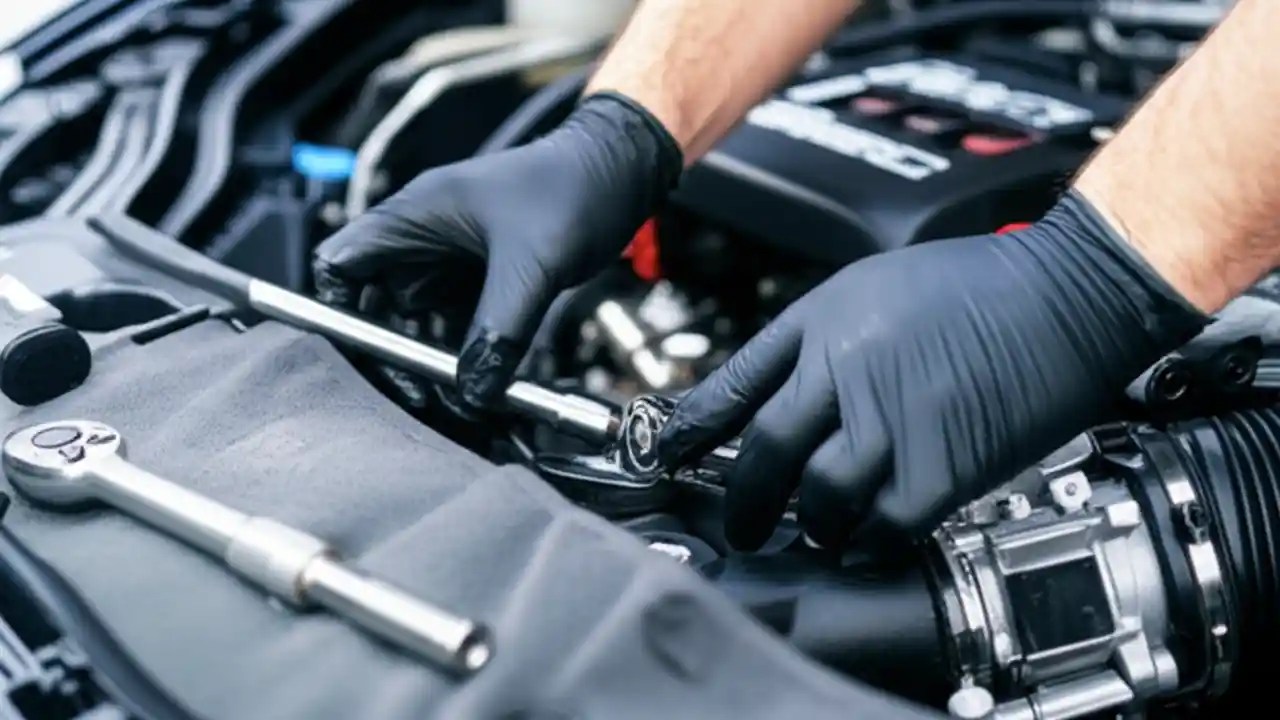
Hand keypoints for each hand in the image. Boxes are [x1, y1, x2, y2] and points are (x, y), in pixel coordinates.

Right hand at [312, 92, 681, 413]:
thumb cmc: (573, 188)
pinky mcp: (484, 279)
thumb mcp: (534, 264)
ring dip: (436, 360)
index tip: (366, 356)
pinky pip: (462, 325)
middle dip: (394, 353)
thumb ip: (501, 330)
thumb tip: (474, 391)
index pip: (341, 263)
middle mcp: (425, 238)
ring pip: (423, 322)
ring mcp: (453, 259)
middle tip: (422, 394)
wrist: (622, 171)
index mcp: (416, 215)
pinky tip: (488, 383)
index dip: (338, 311)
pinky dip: (469, 354)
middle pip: (379, 304)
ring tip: (462, 399)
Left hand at [656, 191, 1207, 551]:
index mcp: (823, 326)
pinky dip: (866, 541)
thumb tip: (772, 388)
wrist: (1064, 294)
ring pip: (819, 496)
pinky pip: (883, 525)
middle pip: (766, 452)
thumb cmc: (972, 285)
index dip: (690, 430)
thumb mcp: (867, 286)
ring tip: (810, 529)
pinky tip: (864, 538)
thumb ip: (813, 340)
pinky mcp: (944, 465)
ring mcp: (894, 422)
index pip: (733, 387)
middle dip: (743, 499)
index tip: (669, 457)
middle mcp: (847, 373)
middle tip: (739, 522)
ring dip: (808, 522)